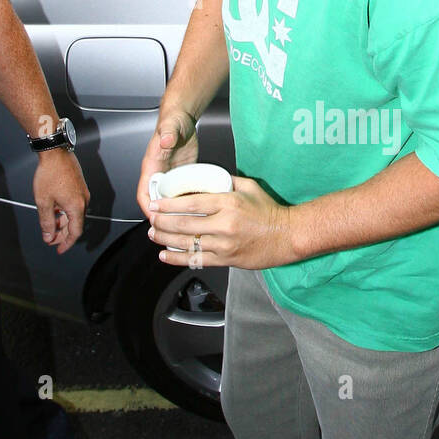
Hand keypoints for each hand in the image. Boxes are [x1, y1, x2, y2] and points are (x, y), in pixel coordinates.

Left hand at [33, 149, 88, 253]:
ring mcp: (83, 193)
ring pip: (75, 214)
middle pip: (76, 224)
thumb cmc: (50, 173)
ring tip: (51, 225)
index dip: (66, 243)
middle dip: (63, 234)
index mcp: (76, 206)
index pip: (75, 232)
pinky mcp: (79, 186)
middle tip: (52, 239)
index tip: (59, 249)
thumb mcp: (44, 201)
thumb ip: (47, 221)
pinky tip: (55, 210)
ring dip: (63, 222)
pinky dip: (65, 212)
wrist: (55, 152)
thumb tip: (49, 235)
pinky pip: (75, 205)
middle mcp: (83, 200)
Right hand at [136, 110, 198, 218]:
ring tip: (188, 225)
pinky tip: (199, 210)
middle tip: (175, 230)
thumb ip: (167, 134)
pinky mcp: (181, 178)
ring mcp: (170, 178)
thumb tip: (165, 140)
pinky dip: (187, 204)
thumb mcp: (170, 128)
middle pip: (156, 203)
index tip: (157, 221)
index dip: (148, 209)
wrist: (182, 119)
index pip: (144, 194)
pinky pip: (181, 195)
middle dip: (163, 217)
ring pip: (169, 202)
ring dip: (175, 213)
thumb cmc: (173, 122)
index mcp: (151, 168)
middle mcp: (159, 175)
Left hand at [147, 176, 292, 269]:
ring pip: (187, 243)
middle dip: (162, 222)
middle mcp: (224, 224)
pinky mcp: (226, 259)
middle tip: (151, 219)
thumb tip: (205, 178)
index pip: (191, 202)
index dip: (169, 204)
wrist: (287, 236)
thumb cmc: (270, 211)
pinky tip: (165, 255)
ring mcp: (224, 244)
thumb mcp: (249, 187)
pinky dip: (178, 259)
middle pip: (184, 224)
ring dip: (165, 239)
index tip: (156, 204)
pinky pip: (196, 260)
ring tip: (154, 234)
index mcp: (228, 203)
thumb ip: (225, 181)